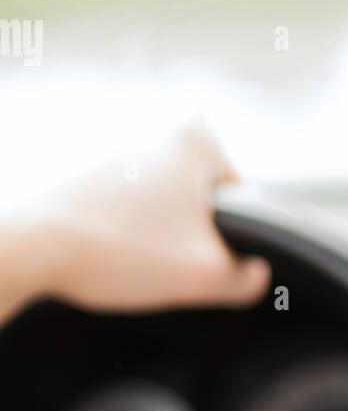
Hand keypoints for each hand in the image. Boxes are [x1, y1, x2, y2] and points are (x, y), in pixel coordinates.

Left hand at [0, 124, 270, 320]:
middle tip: (162, 260)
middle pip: (200, 203)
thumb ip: (250, 278)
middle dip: (189, 236)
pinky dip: (123, 232)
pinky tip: (106, 251)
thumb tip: (256, 274)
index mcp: (196, 140)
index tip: (198, 257)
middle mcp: (159, 131)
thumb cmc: (114, 251)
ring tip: (128, 256)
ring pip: (163, 208)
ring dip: (153, 236)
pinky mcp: (90, 169)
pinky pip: (127, 209)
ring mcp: (120, 147)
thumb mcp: (205, 277)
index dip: (229, 239)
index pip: (243, 200)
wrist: (28, 249)